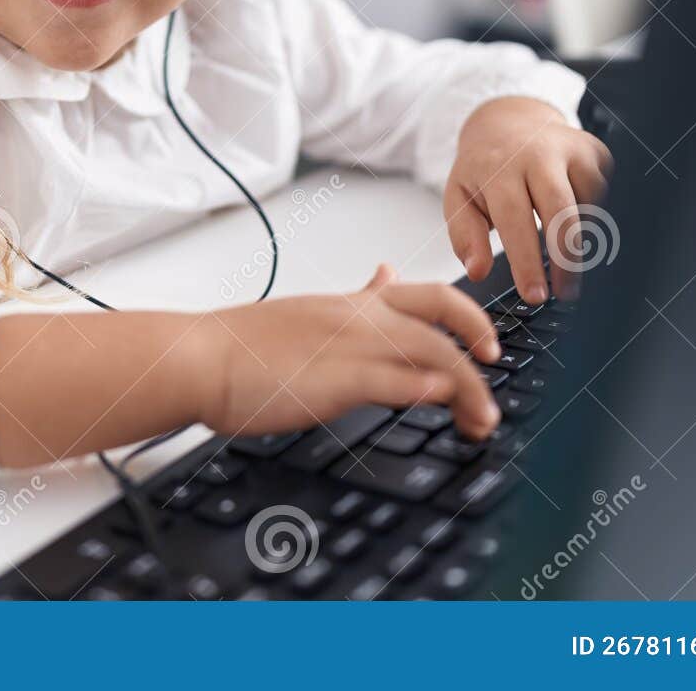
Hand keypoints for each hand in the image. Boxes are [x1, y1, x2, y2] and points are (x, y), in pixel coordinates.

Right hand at [192, 264, 502, 440]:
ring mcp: (350, 345)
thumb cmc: (245, 346)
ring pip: (432, 351)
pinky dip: (428, 390)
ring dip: (469, 387)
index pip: (429, 293)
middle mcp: (360, 317)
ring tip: (482, 421)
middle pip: (442, 311)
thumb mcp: (313, 311)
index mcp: (354, 304)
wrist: (200, 357)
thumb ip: (358, 297)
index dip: (470, 315)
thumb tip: (386, 273)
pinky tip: (444, 404)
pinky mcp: (336, 378)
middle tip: (495, 377)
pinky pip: (395, 379)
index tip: (487, 345)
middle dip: (480, 340)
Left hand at [444, 95, 613, 302]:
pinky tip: (586, 235)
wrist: (507, 123)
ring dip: (586, 241)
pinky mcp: (598, 152)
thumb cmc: (484, 169)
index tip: (535, 295)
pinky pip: (609, 194)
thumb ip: (465, 237)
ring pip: (593, 205)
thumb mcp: (459, 199)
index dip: (527, 261)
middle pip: (563, 211)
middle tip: (566, 293)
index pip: (515, 218)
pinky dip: (600, 220)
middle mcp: (539, 154)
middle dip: (568, 259)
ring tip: (573, 267)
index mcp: (500, 167)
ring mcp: (573, 150)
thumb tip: (477, 272)